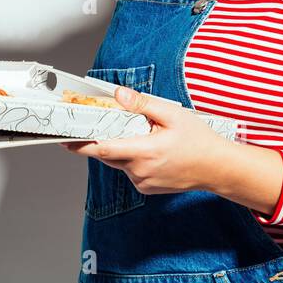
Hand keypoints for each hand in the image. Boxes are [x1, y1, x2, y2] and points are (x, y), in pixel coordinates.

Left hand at [63, 84, 232, 194]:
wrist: (217, 168)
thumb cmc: (199, 140)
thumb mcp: (173, 114)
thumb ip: (142, 104)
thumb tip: (118, 94)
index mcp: (144, 152)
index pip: (103, 148)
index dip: (81, 143)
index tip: (65, 138)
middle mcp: (140, 171)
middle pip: (107, 154)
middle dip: (101, 140)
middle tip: (97, 124)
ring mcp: (142, 182)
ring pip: (118, 162)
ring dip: (119, 148)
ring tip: (138, 134)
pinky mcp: (146, 188)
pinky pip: (130, 171)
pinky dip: (131, 158)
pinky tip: (149, 149)